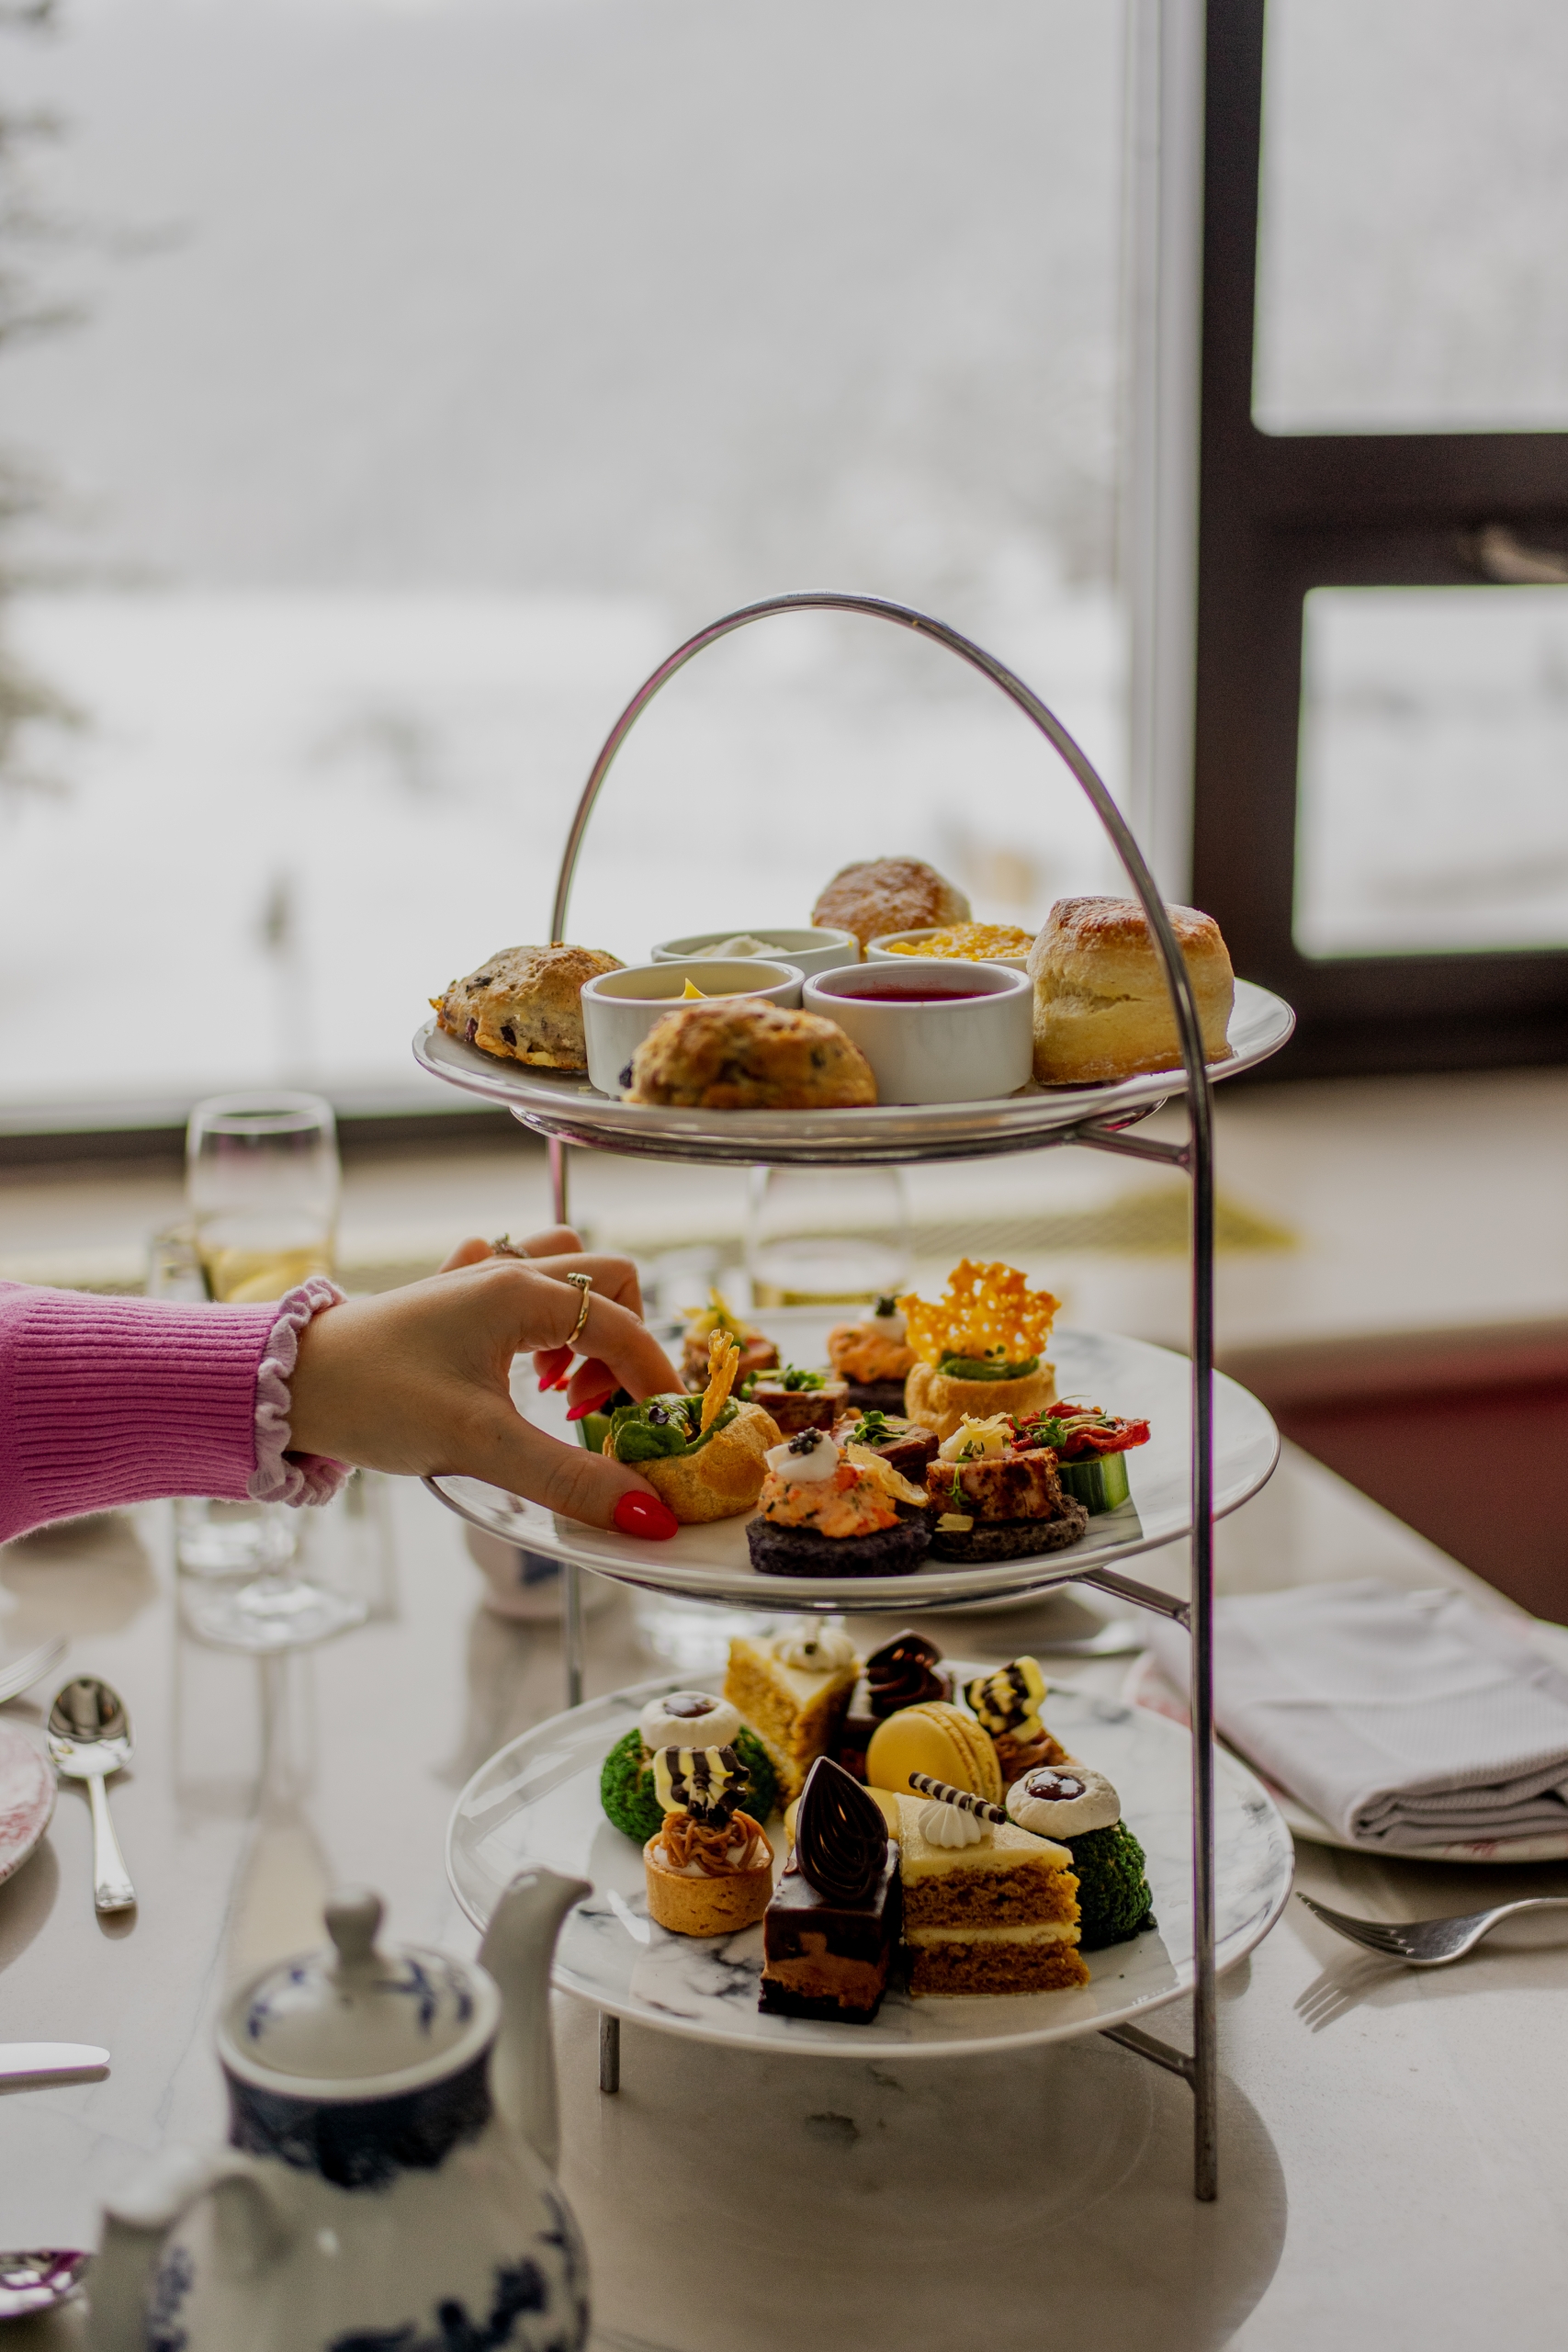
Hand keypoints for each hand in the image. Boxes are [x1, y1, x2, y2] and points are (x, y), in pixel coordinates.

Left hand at [288, 1251, 680, 1530]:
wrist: (284, 1384)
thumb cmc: (374, 1400)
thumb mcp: (480, 1446)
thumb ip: (570, 1479)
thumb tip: (649, 1516)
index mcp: (520, 1292)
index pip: (624, 1328)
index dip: (656, 1384)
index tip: (664, 1437)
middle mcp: (506, 1270)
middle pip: (612, 1281)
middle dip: (625, 1345)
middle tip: (595, 1409)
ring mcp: (478, 1277)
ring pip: (571, 1269)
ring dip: (588, 1323)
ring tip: (561, 1387)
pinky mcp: (453, 1297)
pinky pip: (525, 1277)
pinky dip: (545, 1316)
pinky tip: (521, 1363)